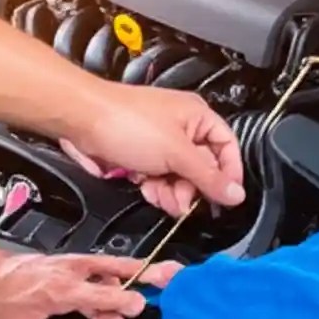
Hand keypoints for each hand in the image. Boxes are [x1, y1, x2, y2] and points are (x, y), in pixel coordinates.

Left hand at [0, 250, 182, 318]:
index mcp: (62, 289)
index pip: (103, 292)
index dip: (123, 300)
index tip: (140, 307)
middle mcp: (71, 272)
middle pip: (117, 270)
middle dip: (145, 273)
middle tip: (171, 275)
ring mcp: (71, 265)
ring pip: (110, 269)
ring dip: (126, 283)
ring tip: (135, 302)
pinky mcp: (69, 264)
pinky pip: (99, 269)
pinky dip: (112, 279)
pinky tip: (115, 292)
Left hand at [60, 83, 245, 216]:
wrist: (82, 120)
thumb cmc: (126, 122)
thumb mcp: (176, 154)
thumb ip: (208, 177)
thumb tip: (236, 194)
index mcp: (198, 117)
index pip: (227, 148)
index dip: (228, 173)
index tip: (225, 197)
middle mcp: (182, 127)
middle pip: (201, 167)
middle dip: (191, 188)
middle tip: (181, 202)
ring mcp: (160, 140)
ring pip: (178, 176)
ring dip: (171, 191)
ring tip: (159, 196)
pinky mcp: (141, 153)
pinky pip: (158, 176)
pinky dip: (154, 187)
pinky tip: (145, 188)